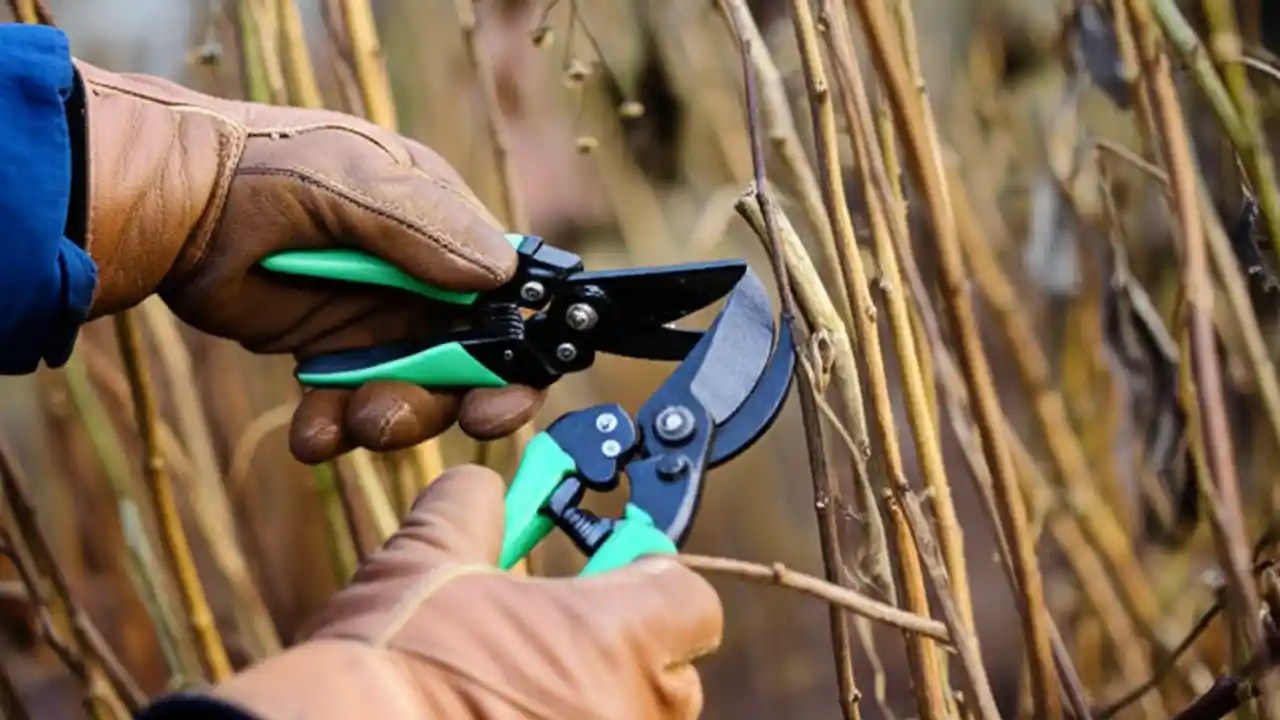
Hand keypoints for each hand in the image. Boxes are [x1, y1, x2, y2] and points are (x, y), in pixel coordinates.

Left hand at [70, 60, 542, 462]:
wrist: (175, 207)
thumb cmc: (266, 170)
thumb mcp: (350, 180)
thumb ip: (425, 224)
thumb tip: (502, 272)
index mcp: (447, 228)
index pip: (511, 296)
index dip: (521, 350)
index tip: (506, 394)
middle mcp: (423, 279)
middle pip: (472, 361)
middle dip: (456, 399)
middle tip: (441, 421)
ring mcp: (379, 320)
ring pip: (415, 392)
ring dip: (393, 416)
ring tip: (352, 421)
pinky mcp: (331, 354)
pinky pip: (352, 404)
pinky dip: (337, 426)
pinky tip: (313, 433)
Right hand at [180, 465, 723, 718]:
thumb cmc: (390, 660)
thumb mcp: (427, 561)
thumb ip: (470, 511)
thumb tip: (480, 488)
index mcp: (615, 639)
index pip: (691, 599)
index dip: (651, 575)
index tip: (614, 567)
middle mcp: (631, 712)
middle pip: (673, 674)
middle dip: (627, 650)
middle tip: (559, 633)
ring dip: (592, 698)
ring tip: (518, 687)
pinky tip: (501, 717)